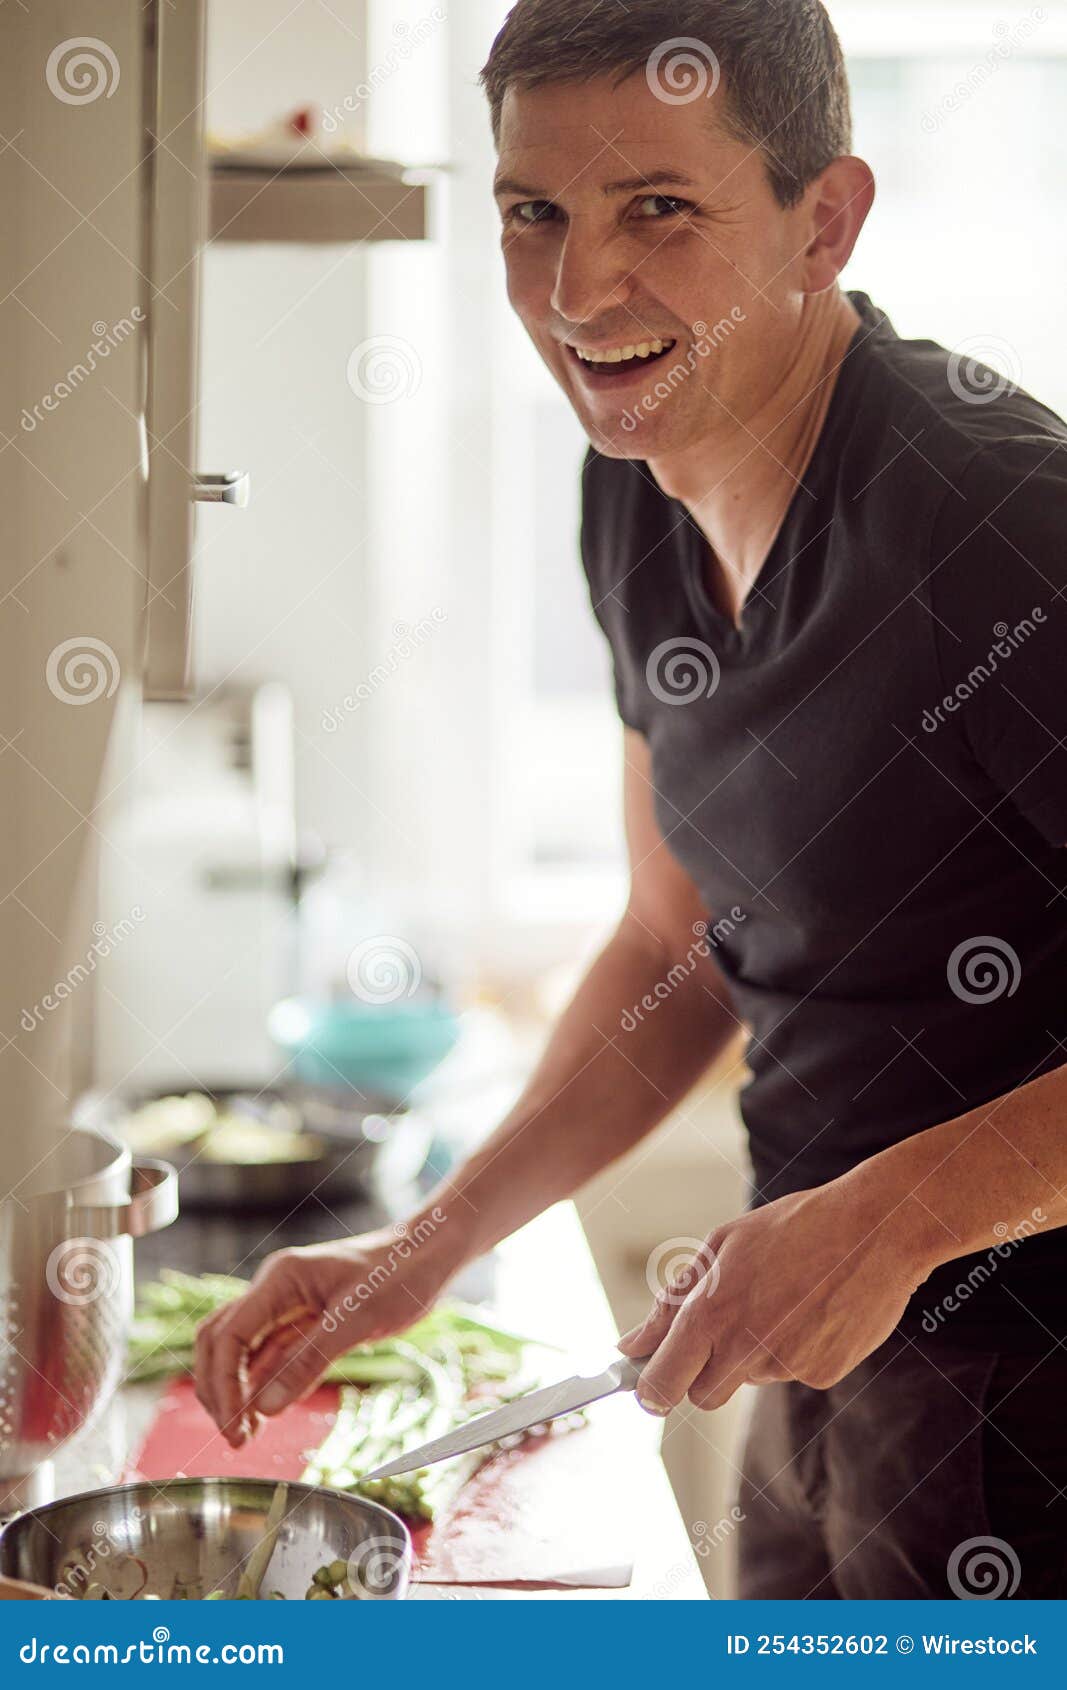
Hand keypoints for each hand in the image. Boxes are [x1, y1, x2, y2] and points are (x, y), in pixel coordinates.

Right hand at [194, 1219, 458, 1445]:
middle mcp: (276, 1289)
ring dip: (236, 1390)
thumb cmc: (401, 1272)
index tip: (234, 1425)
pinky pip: (269, 1355)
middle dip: (218, 1389)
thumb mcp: (359, 1319)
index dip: (223, 1383)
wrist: (430, 1252)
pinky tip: (264, 1415)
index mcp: (281, 1278)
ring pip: (241, 1350)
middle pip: (221, 1341)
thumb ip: (309, 1361)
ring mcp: (288, 1304)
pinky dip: (260, 1384)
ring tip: (245, 1434)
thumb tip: (264, 1408)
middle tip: (235, 1436)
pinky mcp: (305, 1320)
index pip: (228, 1334)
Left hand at [618, 1177, 928, 1414]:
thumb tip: (629, 1345)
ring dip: (754, 1350)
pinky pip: (792, 1373)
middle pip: (704, 1395)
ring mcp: (789, 1365)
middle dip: (702, 1372)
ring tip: (784, 1297)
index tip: (648, 1385)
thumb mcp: (722, 1245)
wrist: (877, 1228)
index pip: (663, 1384)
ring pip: (751, 1377)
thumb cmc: (794, 1227)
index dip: (650, 1391)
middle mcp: (747, 1347)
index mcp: (713, 1313)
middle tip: (724, 1326)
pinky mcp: (825, 1374)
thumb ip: (672, 1302)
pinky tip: (812, 1309)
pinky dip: (794, 1350)